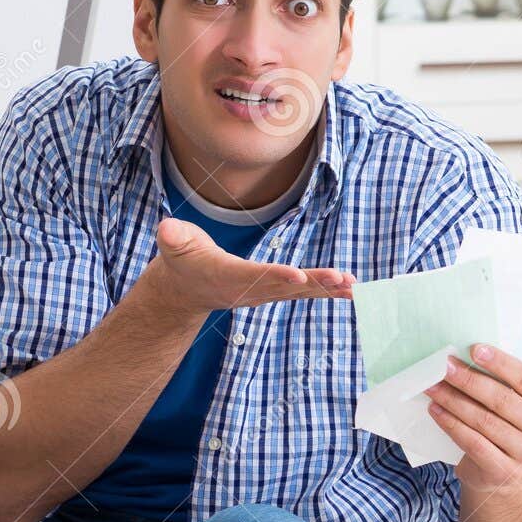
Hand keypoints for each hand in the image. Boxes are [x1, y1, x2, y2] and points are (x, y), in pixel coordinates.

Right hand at [150, 216, 352, 312]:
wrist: (188, 288)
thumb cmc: (183, 258)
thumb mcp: (173, 244)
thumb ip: (173, 238)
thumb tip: (166, 229)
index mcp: (229, 276)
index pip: (255, 276)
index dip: (275, 275)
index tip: (297, 276)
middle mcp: (252, 289)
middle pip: (287, 286)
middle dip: (315, 283)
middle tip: (342, 280)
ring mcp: (266, 293)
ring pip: (301, 291)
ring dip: (329, 289)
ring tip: (355, 287)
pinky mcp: (275, 291)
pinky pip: (305, 291)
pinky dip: (328, 290)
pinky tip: (352, 290)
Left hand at [423, 343, 521, 489]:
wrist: (508, 479)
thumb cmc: (506, 432)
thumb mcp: (514, 408)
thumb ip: (500, 385)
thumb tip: (464, 358)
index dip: (500, 362)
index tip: (474, 349)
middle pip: (502, 399)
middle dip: (469, 380)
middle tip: (445, 367)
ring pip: (484, 421)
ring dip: (454, 401)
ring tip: (433, 387)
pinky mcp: (503, 470)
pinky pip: (473, 442)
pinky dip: (451, 425)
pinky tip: (436, 411)